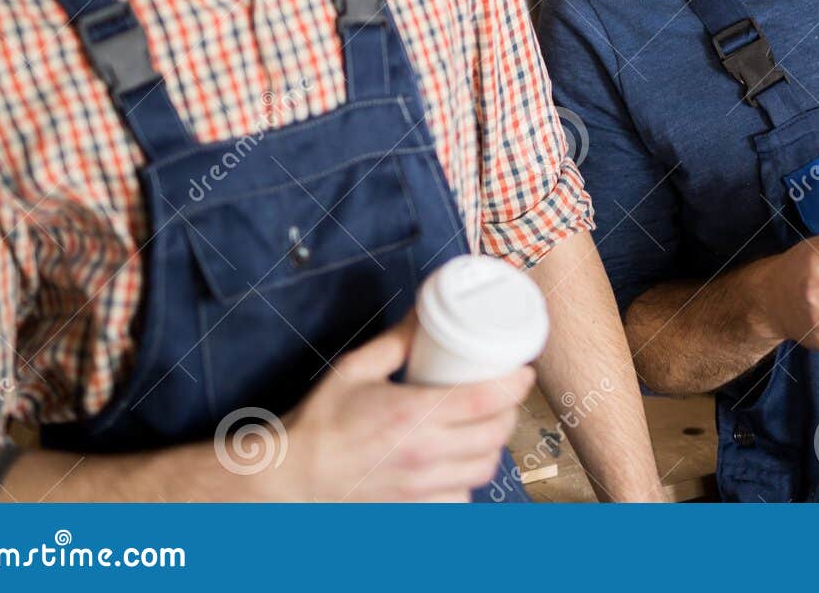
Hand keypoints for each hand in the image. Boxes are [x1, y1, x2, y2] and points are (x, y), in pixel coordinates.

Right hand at [257, 313, 532, 501]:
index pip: (488, 399)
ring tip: (487, 425)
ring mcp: (423, 485)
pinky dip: (469, 479)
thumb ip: (396, 341)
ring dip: (494, 445)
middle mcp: (426, 452)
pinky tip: (461, 462)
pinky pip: (463, 497)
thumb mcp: (355, 369)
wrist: (293, 478)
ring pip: (485, 467)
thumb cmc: (322, 423)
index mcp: (414, 414)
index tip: (524, 370)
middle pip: (496, 433)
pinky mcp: (417, 507)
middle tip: (505, 393)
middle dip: (510, 411)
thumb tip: (425, 311)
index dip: (516, 383)